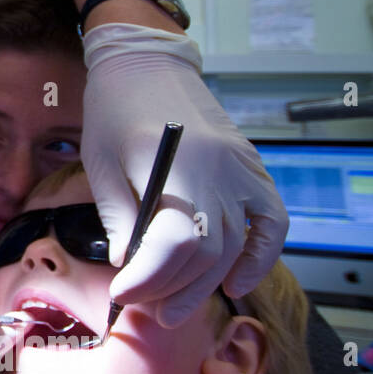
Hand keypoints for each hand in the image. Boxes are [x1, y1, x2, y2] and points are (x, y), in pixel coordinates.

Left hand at [81, 23, 288, 325]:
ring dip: (206, 284)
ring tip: (173, 307)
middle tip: (144, 309)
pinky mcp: (251, 167)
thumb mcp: (101, 164)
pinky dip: (260, 256)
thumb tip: (129, 268)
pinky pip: (271, 220)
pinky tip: (234, 284)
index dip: (150, 277)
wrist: (146, 63)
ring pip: (237, 244)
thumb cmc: (113, 111)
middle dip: (174, 289)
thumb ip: (118, 216)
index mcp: (173, 163)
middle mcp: (217, 168)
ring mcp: (241, 168)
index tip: (122, 295)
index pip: (175, 241)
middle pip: (208, 251)